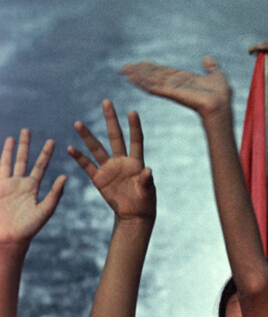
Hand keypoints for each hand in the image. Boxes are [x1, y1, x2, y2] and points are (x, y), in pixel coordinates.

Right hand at [0, 131, 65, 247]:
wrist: (8, 238)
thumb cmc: (29, 228)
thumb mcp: (45, 210)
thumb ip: (55, 193)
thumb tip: (65, 176)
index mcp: (32, 187)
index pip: (39, 165)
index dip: (45, 153)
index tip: (51, 141)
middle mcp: (19, 183)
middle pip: (23, 159)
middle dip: (25, 145)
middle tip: (27, 130)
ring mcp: (5, 185)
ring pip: (8, 162)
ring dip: (10, 150)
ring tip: (13, 136)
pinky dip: (0, 160)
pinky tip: (3, 150)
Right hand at [69, 101, 155, 222]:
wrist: (133, 214)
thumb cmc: (145, 201)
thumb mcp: (148, 191)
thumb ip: (147, 181)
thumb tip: (148, 171)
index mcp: (136, 161)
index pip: (136, 140)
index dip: (135, 127)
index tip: (133, 111)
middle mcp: (122, 161)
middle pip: (115, 137)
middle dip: (111, 120)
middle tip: (106, 102)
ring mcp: (109, 168)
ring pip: (97, 148)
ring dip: (88, 137)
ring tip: (78, 123)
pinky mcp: (99, 178)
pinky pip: (87, 166)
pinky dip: (79, 158)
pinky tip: (70, 148)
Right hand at [122, 57, 231, 117]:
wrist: (222, 105)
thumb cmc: (222, 94)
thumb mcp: (217, 75)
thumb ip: (211, 67)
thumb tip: (207, 57)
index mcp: (184, 80)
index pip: (164, 73)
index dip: (152, 68)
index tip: (140, 63)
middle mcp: (176, 85)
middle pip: (154, 76)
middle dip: (140, 71)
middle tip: (124, 67)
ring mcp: (172, 90)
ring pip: (151, 80)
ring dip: (138, 75)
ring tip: (125, 70)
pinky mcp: (171, 93)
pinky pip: (154, 87)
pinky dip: (142, 82)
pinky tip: (132, 78)